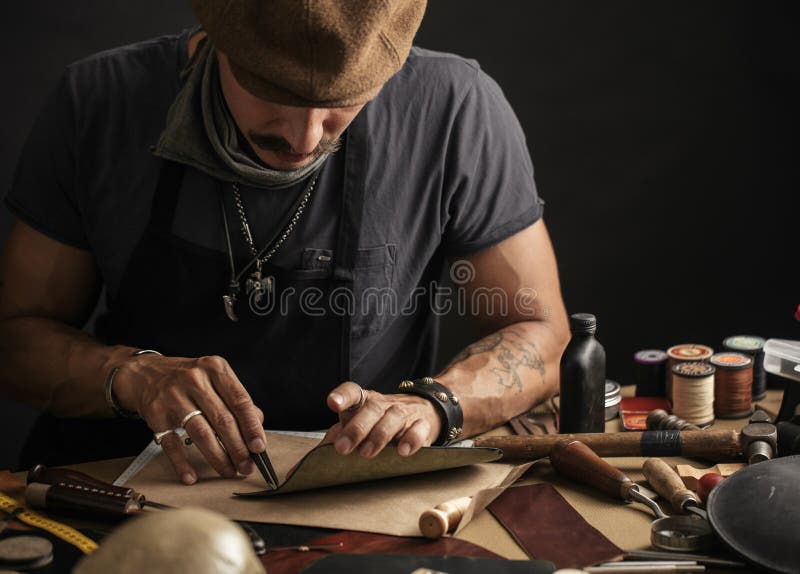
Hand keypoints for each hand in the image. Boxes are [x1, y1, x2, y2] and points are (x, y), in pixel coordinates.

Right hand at [113, 354, 265, 484]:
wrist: (145, 374)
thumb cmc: (189, 379)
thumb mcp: (214, 377)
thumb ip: (236, 399)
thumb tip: (257, 425)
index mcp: (215, 369)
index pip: (240, 401)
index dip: (252, 427)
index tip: (259, 447)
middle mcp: (194, 380)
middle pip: (222, 420)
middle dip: (238, 448)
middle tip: (247, 467)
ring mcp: (173, 398)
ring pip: (201, 433)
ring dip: (218, 457)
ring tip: (229, 471)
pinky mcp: (156, 415)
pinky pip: (172, 444)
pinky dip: (182, 463)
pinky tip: (192, 477)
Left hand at [323, 381, 442, 457]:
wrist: (423, 411)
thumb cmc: (381, 422)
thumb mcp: (358, 424)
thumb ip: (337, 437)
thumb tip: (311, 459)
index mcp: (364, 401)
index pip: (353, 392)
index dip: (342, 396)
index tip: (333, 403)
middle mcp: (384, 404)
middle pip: (372, 408)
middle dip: (357, 428)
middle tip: (342, 448)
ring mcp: (405, 412)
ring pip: (394, 417)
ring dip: (379, 435)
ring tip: (366, 453)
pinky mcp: (423, 424)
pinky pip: (419, 429)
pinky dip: (411, 439)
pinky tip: (402, 451)